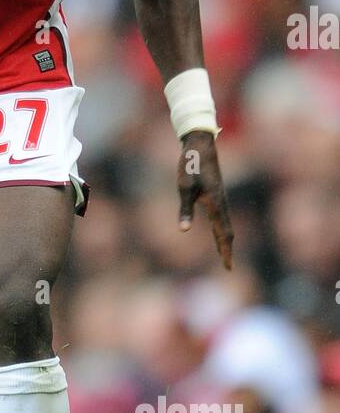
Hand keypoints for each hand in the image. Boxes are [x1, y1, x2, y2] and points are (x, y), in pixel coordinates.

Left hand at [177, 131, 232, 268]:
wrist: (200, 145)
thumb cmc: (191, 165)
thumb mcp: (184, 187)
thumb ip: (185, 209)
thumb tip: (184, 230)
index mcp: (215, 204)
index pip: (223, 233)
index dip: (225, 251)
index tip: (228, 267)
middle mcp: (221, 203)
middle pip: (227, 232)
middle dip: (227, 250)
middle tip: (228, 267)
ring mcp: (220, 199)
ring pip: (225, 224)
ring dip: (225, 241)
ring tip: (225, 255)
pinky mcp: (216, 195)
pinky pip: (221, 217)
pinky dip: (221, 229)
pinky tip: (218, 233)